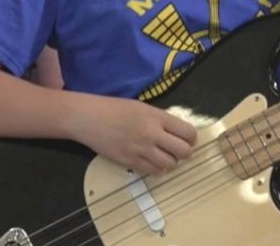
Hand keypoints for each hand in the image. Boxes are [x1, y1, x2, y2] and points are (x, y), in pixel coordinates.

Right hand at [72, 96, 196, 175]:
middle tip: (176, 150)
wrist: (88, 118)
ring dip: (170, 162)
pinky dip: (157, 169)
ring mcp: (141, 150)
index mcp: (156, 117)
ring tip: (162, 156)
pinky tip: (151, 161)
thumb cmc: (113, 108)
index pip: (188, 133)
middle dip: (184, 152)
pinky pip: (153, 172)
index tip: (186, 139)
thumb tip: (176, 132)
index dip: (191, 138)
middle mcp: (152, 134)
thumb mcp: (140, 107)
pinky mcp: (130, 162)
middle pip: (183, 151)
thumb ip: (159, 119)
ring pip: (170, 165)